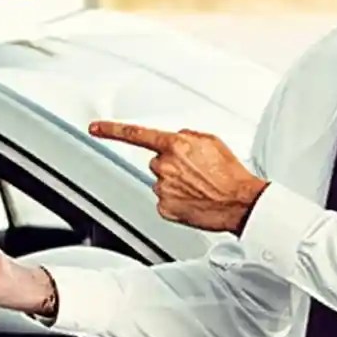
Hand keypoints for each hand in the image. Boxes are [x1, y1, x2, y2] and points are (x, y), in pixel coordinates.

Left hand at [89, 120, 267, 233]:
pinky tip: (194, 200)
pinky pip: (165, 201)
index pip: (136, 135)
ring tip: (200, 187)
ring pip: (161, 182)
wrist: (240, 202)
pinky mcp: (165, 208)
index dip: (112, 130)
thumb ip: (187, 136)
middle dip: (172, 165)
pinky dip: (177, 201)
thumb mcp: (211, 141)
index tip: (95, 128)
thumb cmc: (230, 173)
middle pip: (157, 162)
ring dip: (176, 184)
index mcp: (175, 145)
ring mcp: (163, 189)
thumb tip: (177, 139)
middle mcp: (164, 166)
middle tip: (196, 172)